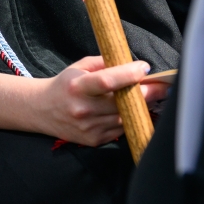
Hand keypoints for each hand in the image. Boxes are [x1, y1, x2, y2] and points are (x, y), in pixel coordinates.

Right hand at [33, 56, 165, 145]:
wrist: (41, 110)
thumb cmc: (64, 85)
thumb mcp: (78, 67)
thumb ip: (103, 63)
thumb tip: (132, 64)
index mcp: (77, 87)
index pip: (107, 81)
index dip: (129, 75)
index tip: (145, 68)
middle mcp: (83, 108)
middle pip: (123, 102)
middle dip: (147, 93)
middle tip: (163, 86)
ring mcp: (89, 127)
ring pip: (126, 118)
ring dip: (141, 108)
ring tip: (150, 98)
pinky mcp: (94, 139)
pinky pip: (120, 129)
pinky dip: (128, 120)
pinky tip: (130, 111)